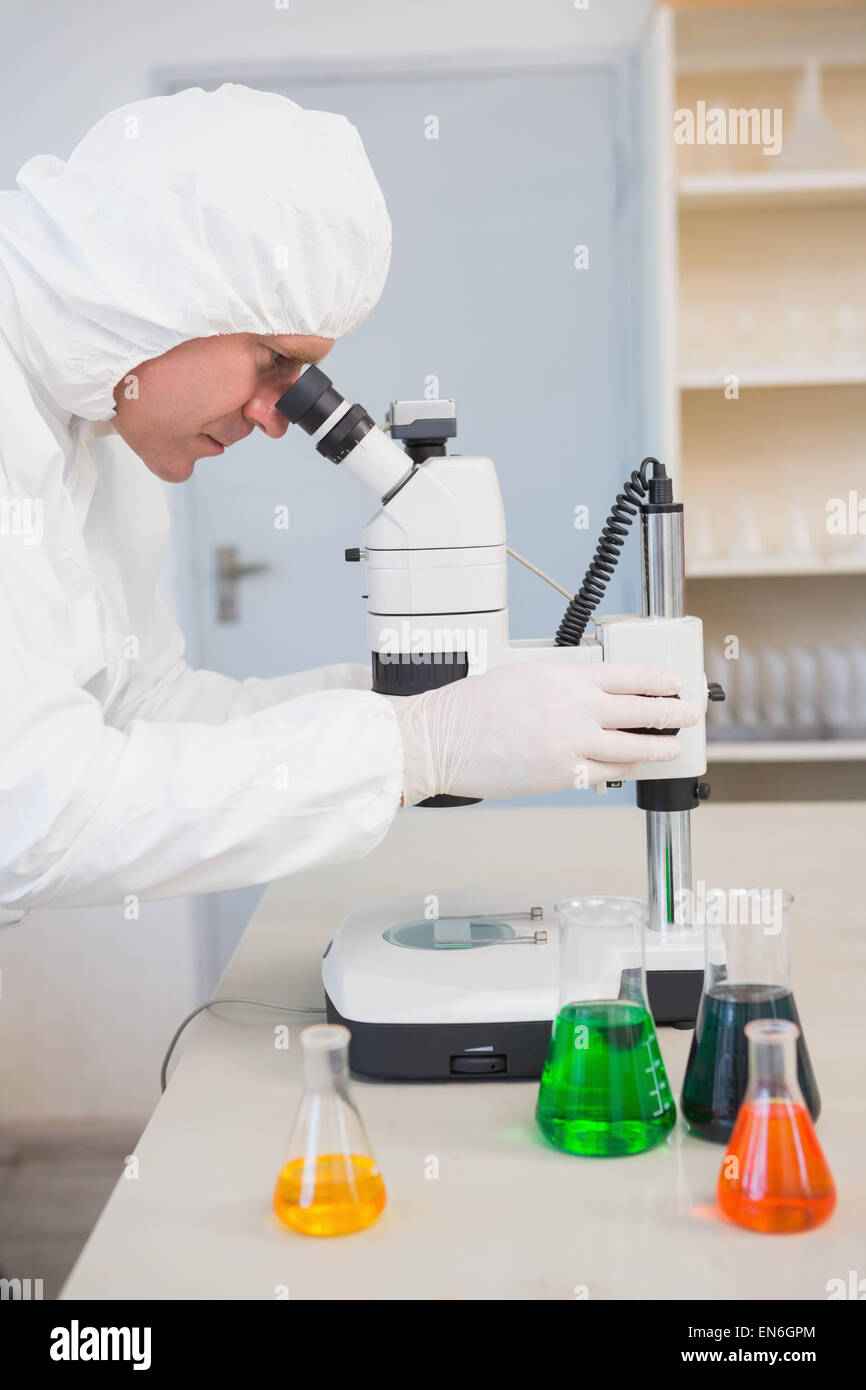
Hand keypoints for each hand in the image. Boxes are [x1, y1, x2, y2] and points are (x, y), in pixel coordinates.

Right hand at [384, 660, 700, 805]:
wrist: (441, 740)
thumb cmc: (470, 708)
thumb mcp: (522, 678)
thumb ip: (561, 686)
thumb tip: (592, 698)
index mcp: (564, 676)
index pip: (627, 674)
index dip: (658, 679)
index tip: (673, 682)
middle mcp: (574, 708)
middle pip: (640, 709)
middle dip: (672, 711)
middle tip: (689, 712)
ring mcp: (571, 743)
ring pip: (632, 746)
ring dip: (658, 746)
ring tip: (673, 745)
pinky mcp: (562, 774)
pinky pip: (607, 771)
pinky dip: (625, 767)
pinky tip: (635, 765)